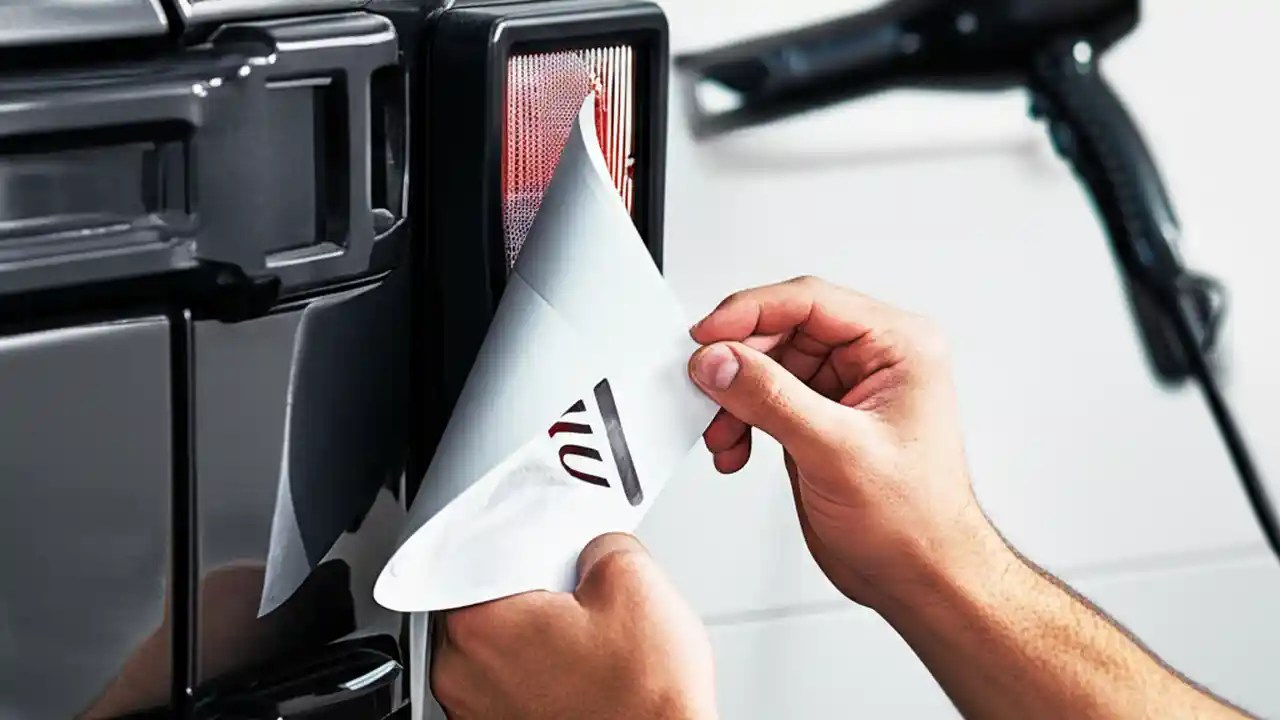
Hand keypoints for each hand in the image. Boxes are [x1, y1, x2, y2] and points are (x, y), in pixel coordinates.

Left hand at [431, 533, 717, 719]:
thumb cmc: (642, 701)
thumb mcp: (634, 579)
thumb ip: (600, 542)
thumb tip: (594, 549)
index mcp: (479, 624)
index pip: (480, 551)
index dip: (524, 539)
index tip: (551, 544)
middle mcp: (461, 673)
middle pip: (486, 597)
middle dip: (531, 586)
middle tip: (579, 591)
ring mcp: (476, 712)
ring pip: (500, 642)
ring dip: (536, 632)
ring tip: (589, 639)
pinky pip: (512, 683)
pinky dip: (541, 671)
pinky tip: (586, 672)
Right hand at [689, 277, 1003, 611]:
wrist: (920, 577)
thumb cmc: (914, 520)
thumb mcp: (836, 451)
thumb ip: (772, 398)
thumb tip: (721, 360)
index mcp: (899, 345)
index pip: (810, 302)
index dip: (750, 313)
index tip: (707, 335)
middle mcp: (874, 358)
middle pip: (783, 330)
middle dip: (738, 363)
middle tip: (705, 387)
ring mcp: (846, 388)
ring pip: (768, 365)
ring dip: (734, 397)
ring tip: (722, 433)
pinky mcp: (821, 417)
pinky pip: (766, 397)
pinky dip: (741, 420)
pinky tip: (735, 449)